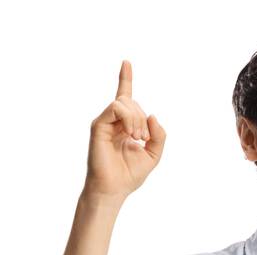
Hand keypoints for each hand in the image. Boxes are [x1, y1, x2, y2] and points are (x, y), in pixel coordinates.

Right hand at [84, 59, 166, 199]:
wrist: (113, 189)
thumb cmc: (129, 175)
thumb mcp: (154, 155)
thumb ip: (159, 136)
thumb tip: (152, 116)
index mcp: (124, 125)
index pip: (125, 97)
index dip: (125, 78)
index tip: (126, 62)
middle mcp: (113, 121)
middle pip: (131, 101)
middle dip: (142, 118)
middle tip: (144, 139)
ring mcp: (104, 122)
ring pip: (124, 102)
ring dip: (137, 118)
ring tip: (138, 138)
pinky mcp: (97, 125)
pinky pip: (115, 107)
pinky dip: (128, 117)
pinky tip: (131, 134)